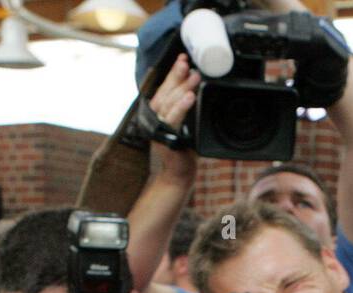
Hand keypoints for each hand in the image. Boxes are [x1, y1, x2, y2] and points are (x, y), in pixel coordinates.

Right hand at [150, 53, 199, 182]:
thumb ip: (186, 108)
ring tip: (194, 76)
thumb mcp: (185, 124)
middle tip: (186, 61)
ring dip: (182, 87)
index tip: (182, 57)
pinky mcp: (165, 138)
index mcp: (160, 112)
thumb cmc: (183, 150)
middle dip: (176, 75)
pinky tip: (190, 97)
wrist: (177, 175)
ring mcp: (159, 128)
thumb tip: (196, 85)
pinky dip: (181, 107)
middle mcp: (156, 118)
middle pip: (165, 91)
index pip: (165, 87)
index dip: (173, 72)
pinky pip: (173, 120)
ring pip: (169, 103)